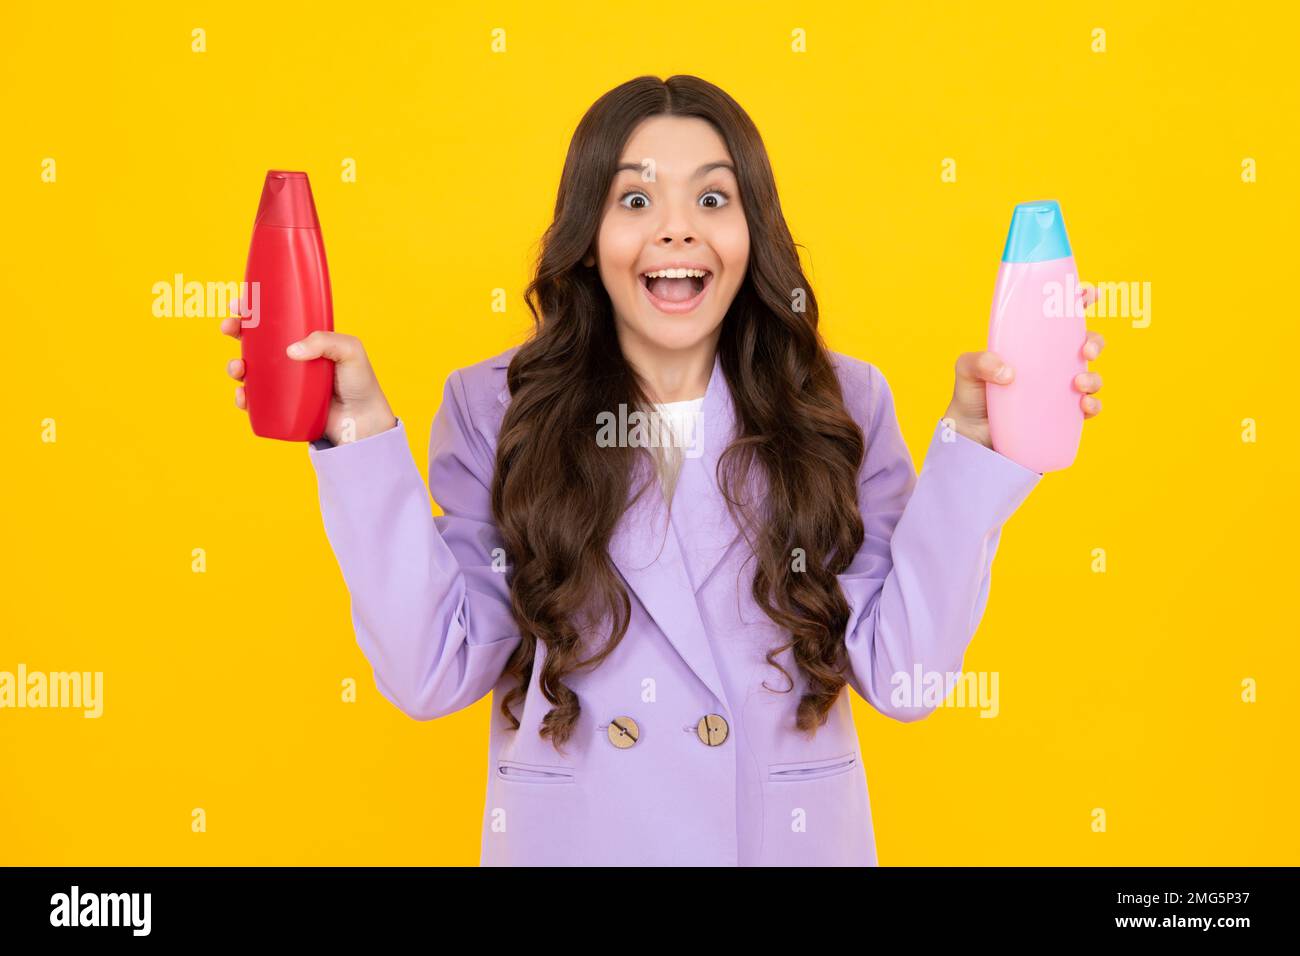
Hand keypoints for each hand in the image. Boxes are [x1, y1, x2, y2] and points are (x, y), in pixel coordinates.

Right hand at [221, 308, 397, 444]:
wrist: (363, 423)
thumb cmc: (361, 384)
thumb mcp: (349, 352)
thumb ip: (324, 342)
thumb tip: (291, 351)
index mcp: (305, 341)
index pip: (276, 320)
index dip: (255, 311)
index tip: (240, 305)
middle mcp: (291, 360)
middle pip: (255, 342)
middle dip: (236, 331)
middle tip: (229, 328)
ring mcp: (284, 383)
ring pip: (249, 370)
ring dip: (235, 365)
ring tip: (238, 368)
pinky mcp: (280, 406)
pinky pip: (254, 401)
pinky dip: (243, 397)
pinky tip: (243, 395)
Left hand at [944, 289, 1105, 449]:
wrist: (970, 434)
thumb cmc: (971, 393)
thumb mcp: (967, 369)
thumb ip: (980, 362)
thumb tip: (1008, 372)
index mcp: (1033, 344)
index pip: (1060, 318)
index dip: (1079, 301)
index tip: (1089, 293)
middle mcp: (1051, 364)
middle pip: (1086, 344)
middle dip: (1095, 342)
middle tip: (1085, 350)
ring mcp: (1059, 389)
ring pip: (1092, 376)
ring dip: (1094, 377)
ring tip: (1078, 384)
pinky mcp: (1062, 414)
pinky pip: (1088, 408)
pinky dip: (1093, 404)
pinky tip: (1083, 405)